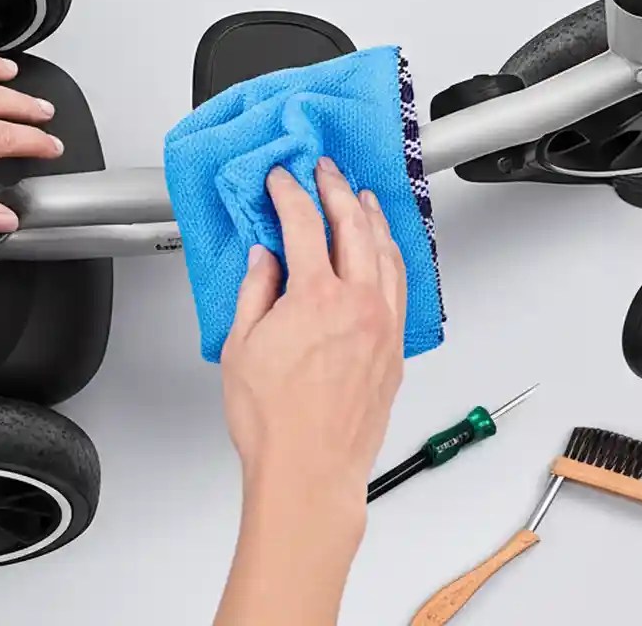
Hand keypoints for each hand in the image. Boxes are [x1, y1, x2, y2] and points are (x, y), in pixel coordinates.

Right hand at [213, 157, 406, 625]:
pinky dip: (393, 258)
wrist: (310, 471)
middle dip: (337, 190)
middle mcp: (358, 305)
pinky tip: (386, 252)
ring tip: (362, 199)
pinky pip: (402, 287)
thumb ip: (254, 292)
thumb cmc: (275, 423)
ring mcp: (383, 326)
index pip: (304, 224)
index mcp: (316, 297)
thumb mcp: (240, 347)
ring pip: (387, 253)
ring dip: (373, 218)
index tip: (281, 180)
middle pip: (354, 227)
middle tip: (326, 171)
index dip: (290, 193)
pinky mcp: (394, 349)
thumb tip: (264, 259)